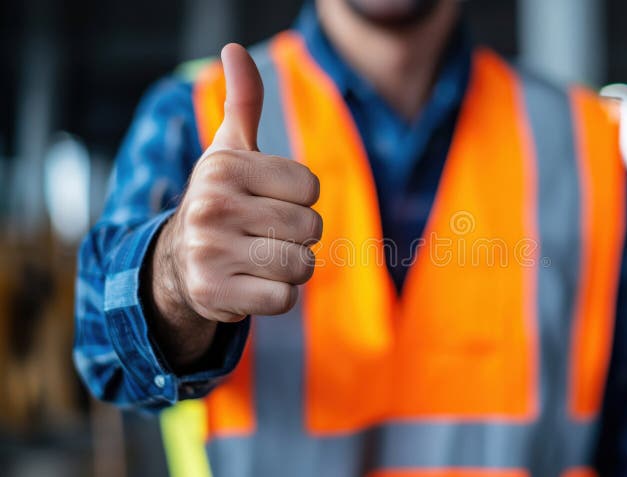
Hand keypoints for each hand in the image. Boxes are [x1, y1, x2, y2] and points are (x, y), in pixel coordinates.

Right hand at [147, 44, 321, 367]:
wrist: (178, 261)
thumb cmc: (222, 199)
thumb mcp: (230, 149)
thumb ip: (243, 101)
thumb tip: (234, 49)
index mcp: (224, 167)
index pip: (311, 188)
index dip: (301, 200)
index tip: (271, 202)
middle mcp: (212, 206)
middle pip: (310, 228)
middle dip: (299, 236)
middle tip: (266, 235)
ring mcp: (210, 252)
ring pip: (301, 264)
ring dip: (292, 267)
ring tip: (261, 258)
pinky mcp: (214, 293)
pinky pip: (284, 299)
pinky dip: (278, 295)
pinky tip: (253, 283)